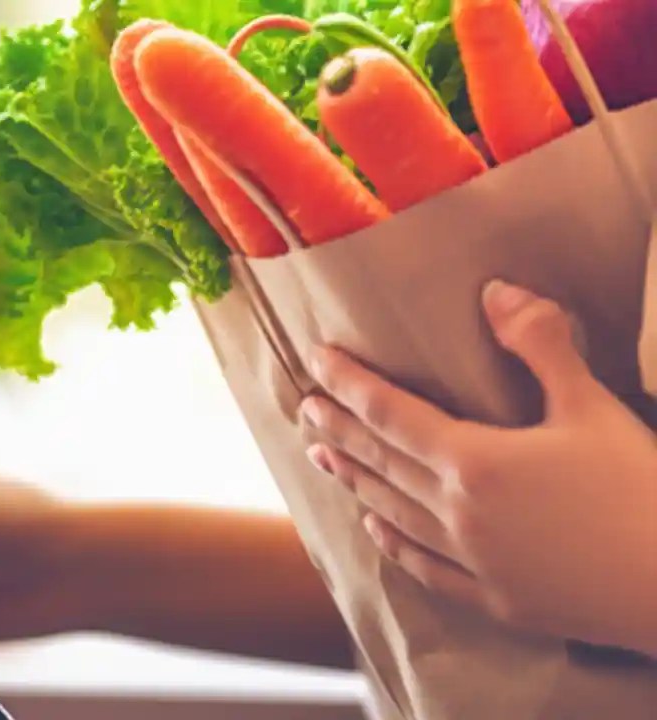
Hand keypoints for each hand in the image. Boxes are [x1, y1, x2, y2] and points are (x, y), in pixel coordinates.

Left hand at [301, 280, 656, 654]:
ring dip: (353, 480)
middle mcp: (456, 512)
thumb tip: (494, 292)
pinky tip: (374, 529)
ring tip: (322, 457)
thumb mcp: (592, 406)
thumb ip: (539, 345)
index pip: (389, 412)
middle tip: (304, 407)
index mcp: (473, 461)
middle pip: (379, 461)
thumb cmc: (639, 491)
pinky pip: (424, 567)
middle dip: (339, 429)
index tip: (316, 360)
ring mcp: (469, 560)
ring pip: (391, 512)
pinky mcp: (493, 598)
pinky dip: (392, 543)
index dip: (348, 383)